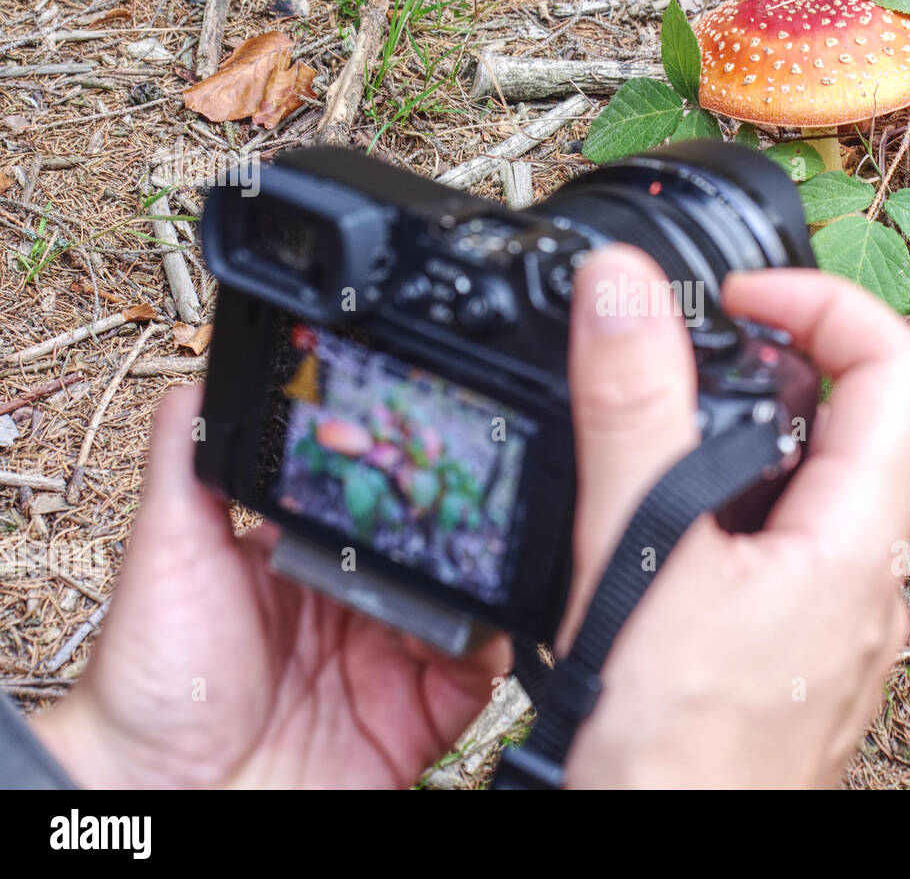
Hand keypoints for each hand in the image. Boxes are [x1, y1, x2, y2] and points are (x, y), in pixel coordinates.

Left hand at [31, 385, 508, 788]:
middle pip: (425, 550)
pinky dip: (485, 647)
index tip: (426, 441)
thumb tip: (198, 381)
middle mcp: (351, 607)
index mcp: (302, 561)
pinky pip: (475, 673)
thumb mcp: (167, 552)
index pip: (372, 504)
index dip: (402, 475)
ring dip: (474, 581)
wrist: (171, 798)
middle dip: (455, 524)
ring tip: (470, 563)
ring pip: (460, 604)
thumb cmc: (154, 682)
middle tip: (471, 498)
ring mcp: (386, 660)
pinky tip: (470, 629)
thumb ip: (190, 465)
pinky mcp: (416, 714)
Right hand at [559, 245, 909, 787]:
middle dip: (774, 361)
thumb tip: (626, 287)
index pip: (897, 366)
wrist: (665, 856)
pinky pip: (782, 544)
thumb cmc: (674, 755)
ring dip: (745, 434)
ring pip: (812, 485)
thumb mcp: (642, 556)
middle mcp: (864, 576)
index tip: (738, 297)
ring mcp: (832, 618)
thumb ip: (635, 413)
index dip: (822, 302)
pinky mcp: (792, 648)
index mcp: (856, 540)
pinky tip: (664, 530)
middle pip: (856, 420)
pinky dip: (731, 502)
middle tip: (690, 349)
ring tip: (661, 434)